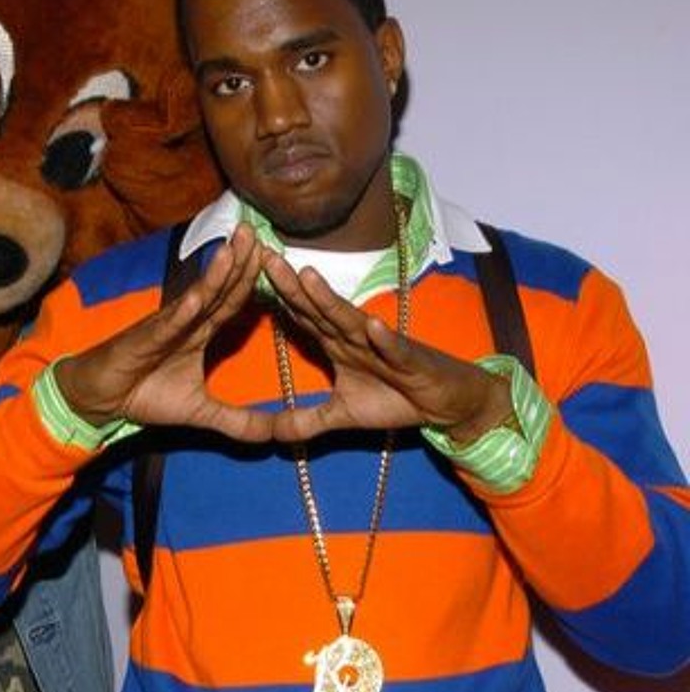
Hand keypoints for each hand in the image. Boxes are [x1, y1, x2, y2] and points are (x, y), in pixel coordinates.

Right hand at [54, 224, 276, 441]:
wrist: (102, 399)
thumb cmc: (146, 394)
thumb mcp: (202, 412)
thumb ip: (238, 421)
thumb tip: (275, 435)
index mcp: (201, 331)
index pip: (234, 301)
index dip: (254, 279)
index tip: (277, 256)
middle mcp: (187, 321)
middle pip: (220, 287)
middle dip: (240, 259)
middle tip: (258, 230)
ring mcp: (165, 326)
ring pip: (196, 296)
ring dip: (216, 273)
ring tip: (234, 248)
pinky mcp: (144, 339)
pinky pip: (167, 324)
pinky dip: (183, 312)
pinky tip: (198, 297)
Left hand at [261, 251, 511, 443]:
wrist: (445, 401)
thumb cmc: (396, 398)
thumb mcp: (343, 416)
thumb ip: (307, 421)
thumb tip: (272, 434)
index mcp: (337, 344)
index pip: (300, 317)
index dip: (274, 298)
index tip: (245, 276)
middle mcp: (354, 337)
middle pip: (317, 308)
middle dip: (291, 285)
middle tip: (265, 257)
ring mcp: (381, 345)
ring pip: (350, 319)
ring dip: (329, 299)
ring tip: (306, 275)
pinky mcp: (410, 360)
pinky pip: (393, 349)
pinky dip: (382, 338)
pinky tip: (370, 325)